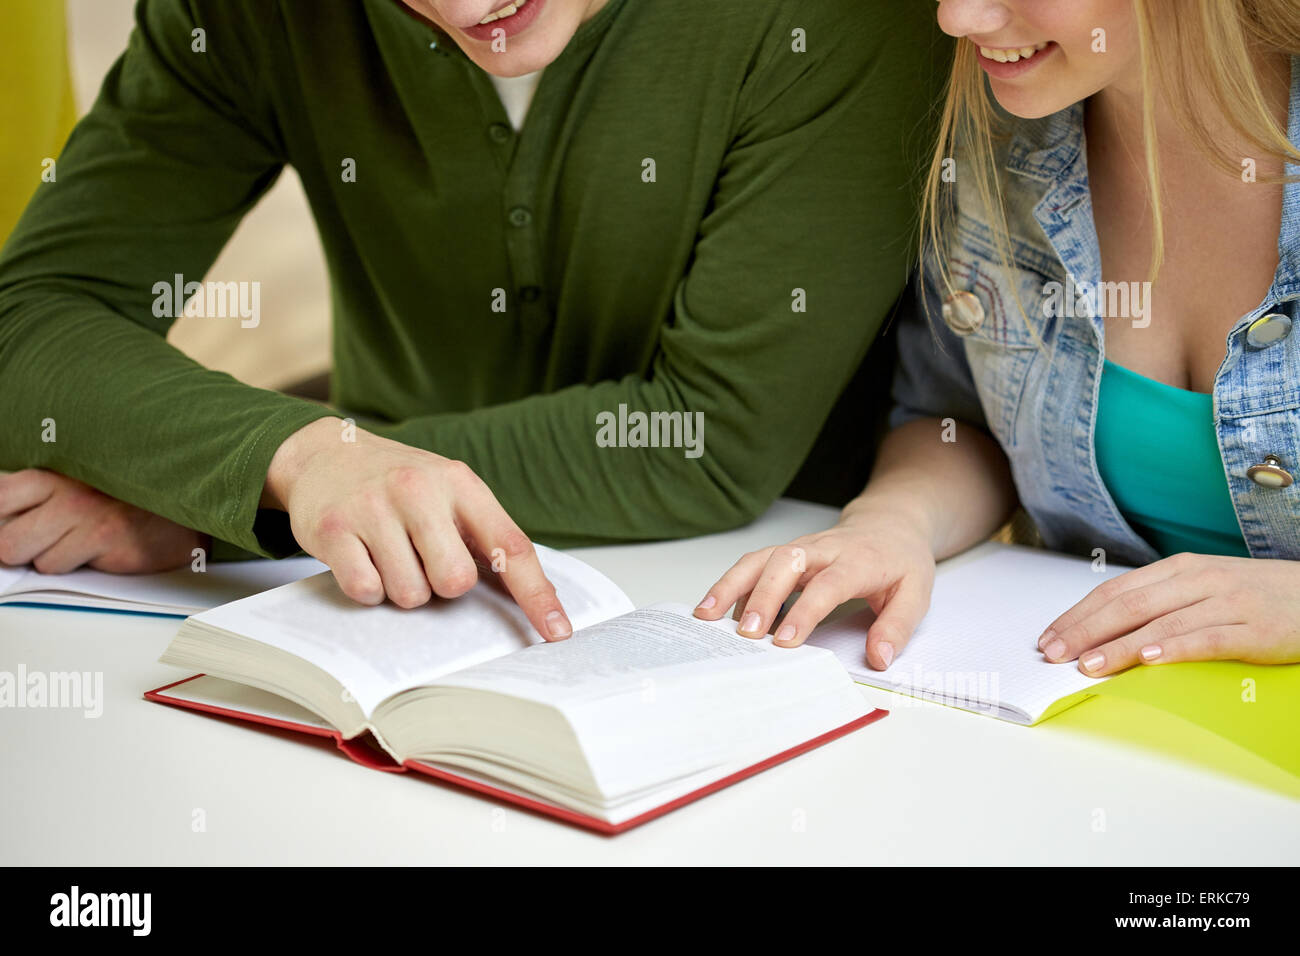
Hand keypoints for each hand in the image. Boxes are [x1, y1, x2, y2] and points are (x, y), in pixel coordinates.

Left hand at [0, 469, 206, 573]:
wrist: (186, 506)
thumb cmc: (131, 497)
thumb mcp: (79, 483)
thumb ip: (40, 497)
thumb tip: (4, 521)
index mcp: (56, 471)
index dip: (0, 521)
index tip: (14, 527)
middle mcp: (67, 490)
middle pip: (5, 540)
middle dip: (20, 549)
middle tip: (44, 542)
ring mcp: (86, 516)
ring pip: (34, 560)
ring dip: (53, 559)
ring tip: (80, 543)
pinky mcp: (106, 539)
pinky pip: (64, 568)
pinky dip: (77, 567)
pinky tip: (99, 550)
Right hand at [262, 418, 571, 639]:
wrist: (326, 454)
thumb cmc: (400, 485)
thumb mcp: (450, 493)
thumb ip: (484, 536)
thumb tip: (532, 598)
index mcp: (461, 484)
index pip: (510, 547)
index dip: (537, 595)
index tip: (557, 631)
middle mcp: (419, 489)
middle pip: (455, 582)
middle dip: (442, 586)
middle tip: (424, 559)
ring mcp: (374, 507)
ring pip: (410, 595)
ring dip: (403, 589)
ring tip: (389, 553)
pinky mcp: (333, 529)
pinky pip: (366, 591)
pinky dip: (368, 588)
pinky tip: (363, 557)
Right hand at [692, 503, 935, 667]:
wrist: (889, 524)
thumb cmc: (900, 561)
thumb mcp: (916, 593)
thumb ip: (897, 626)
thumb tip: (878, 658)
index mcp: (858, 560)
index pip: (827, 585)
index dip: (804, 612)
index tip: (784, 642)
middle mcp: (823, 550)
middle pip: (785, 564)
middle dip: (761, 598)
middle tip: (746, 635)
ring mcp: (800, 548)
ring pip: (760, 559)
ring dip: (731, 585)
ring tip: (706, 615)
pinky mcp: (785, 553)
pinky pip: (752, 564)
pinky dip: (730, 585)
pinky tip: (716, 612)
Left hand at [1038, 552, 1299, 675]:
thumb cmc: (1253, 596)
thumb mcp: (1202, 589)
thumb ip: (1159, 603)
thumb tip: (1102, 629)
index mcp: (1179, 569)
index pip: (1115, 591)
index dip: (1077, 615)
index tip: (1048, 637)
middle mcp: (1198, 580)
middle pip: (1128, 605)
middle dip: (1083, 631)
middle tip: (1052, 654)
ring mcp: (1227, 602)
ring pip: (1160, 623)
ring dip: (1118, 645)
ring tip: (1088, 665)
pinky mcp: (1255, 629)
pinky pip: (1208, 638)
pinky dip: (1175, 648)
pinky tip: (1148, 659)